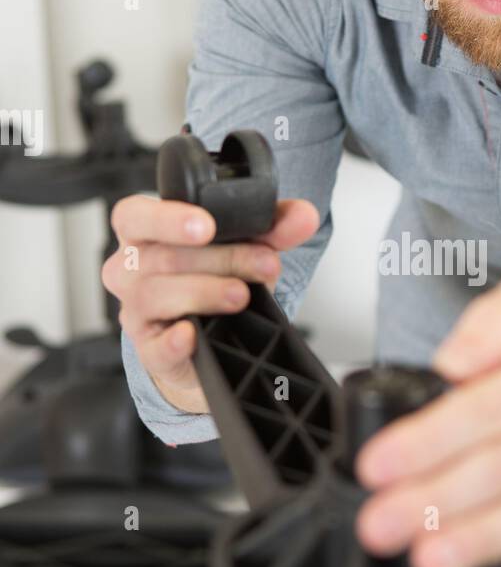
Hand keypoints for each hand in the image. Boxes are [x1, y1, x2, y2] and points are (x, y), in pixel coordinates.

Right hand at [103, 193, 319, 411]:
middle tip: (260, 262)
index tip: (208, 226)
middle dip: (219, 258)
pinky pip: (154, 347)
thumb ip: (273, 229)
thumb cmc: (214, 281)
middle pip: (160, 257)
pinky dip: (174, 340)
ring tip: (241, 295)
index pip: (135, 215)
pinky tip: (193, 334)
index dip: (167, 218)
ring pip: (154, 296)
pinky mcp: (149, 350)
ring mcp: (136, 311)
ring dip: (205, 292)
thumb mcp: (245, 247)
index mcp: (144, 234)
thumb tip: (304, 216)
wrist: (212, 340)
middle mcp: (130, 270)